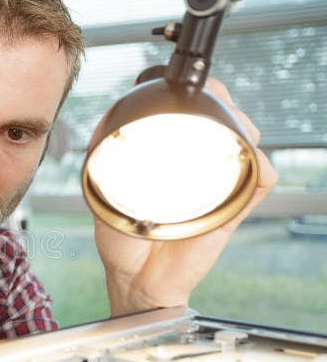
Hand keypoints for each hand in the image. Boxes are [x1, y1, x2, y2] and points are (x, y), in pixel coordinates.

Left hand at [93, 78, 277, 316]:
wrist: (136, 278)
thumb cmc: (124, 239)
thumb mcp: (103, 190)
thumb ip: (101, 156)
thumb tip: (105, 120)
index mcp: (173, 160)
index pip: (196, 114)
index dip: (201, 92)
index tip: (187, 83)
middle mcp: (199, 168)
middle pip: (228, 120)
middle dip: (224, 101)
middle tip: (209, 98)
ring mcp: (219, 186)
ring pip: (249, 142)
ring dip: (243, 126)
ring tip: (226, 126)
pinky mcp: (233, 209)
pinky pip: (260, 181)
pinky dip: (260, 165)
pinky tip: (246, 161)